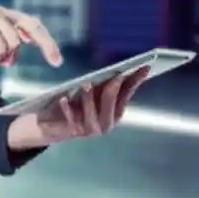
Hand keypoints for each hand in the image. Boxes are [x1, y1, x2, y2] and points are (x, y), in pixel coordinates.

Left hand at [29, 66, 149, 144]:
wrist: (54, 127)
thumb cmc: (76, 107)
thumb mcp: (93, 94)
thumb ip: (105, 85)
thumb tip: (119, 69)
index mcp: (115, 112)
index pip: (127, 93)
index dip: (136, 80)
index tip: (144, 67)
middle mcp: (107, 122)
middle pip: (111, 101)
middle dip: (114, 87)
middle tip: (116, 74)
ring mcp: (91, 128)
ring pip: (92, 110)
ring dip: (89, 97)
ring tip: (86, 84)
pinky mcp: (74, 130)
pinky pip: (71, 117)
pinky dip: (67, 108)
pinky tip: (63, 98)